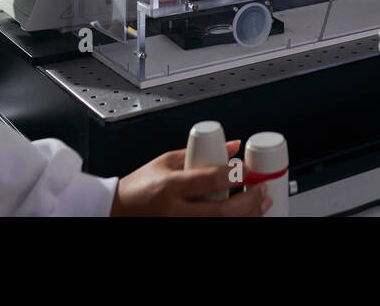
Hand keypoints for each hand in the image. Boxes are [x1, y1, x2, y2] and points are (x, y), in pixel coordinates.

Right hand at [110, 139, 270, 215]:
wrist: (117, 211)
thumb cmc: (141, 186)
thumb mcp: (168, 162)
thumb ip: (201, 153)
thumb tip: (234, 146)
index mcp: (171, 186)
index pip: (211, 180)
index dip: (236, 175)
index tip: (249, 169)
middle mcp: (175, 211)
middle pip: (222, 212)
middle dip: (250, 201)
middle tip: (262, 190)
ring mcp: (178, 227)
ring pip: (221, 226)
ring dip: (247, 217)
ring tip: (262, 205)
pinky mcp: (180, 233)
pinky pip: (212, 231)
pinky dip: (232, 224)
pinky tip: (244, 217)